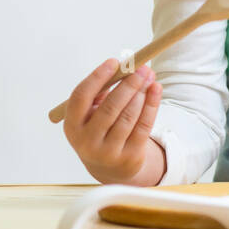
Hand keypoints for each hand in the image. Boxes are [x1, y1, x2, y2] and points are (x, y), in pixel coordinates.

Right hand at [62, 58, 165, 184]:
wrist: (109, 167)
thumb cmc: (100, 129)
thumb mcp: (92, 114)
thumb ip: (104, 91)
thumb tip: (129, 68)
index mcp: (72, 126)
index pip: (81, 97)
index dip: (97, 77)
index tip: (114, 61)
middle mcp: (87, 142)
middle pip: (109, 107)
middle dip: (128, 84)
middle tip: (141, 67)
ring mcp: (108, 152)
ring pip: (129, 116)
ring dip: (142, 92)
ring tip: (149, 76)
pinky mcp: (129, 157)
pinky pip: (143, 126)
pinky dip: (152, 104)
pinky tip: (156, 89)